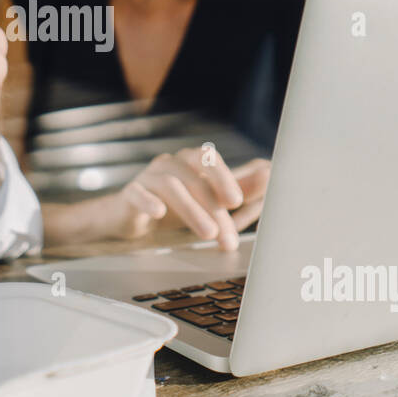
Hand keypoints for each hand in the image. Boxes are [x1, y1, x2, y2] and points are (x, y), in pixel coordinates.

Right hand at [116, 149, 270, 249]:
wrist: (130, 218)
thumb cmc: (174, 206)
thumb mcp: (209, 200)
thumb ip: (239, 187)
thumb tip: (269, 172)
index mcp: (190, 162)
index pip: (208, 159)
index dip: (222, 176)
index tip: (236, 201)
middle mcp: (169, 165)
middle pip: (193, 179)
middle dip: (213, 209)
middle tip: (226, 237)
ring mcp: (147, 178)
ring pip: (170, 186)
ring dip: (191, 211)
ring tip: (208, 234)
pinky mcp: (128, 195)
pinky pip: (137, 193)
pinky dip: (147, 200)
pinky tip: (158, 213)